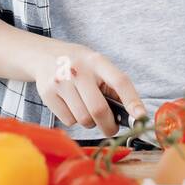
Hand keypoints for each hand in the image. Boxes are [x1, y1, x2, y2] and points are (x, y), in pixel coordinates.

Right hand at [29, 44, 144, 136]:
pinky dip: (74, 119)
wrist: (44, 56)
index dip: (132, 100)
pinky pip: (69, 121)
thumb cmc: (80, 66)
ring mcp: (60, 81)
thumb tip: (132, 116)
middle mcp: (78, 70)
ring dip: (90, 122)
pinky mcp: (47, 94)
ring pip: (84, 119)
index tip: (140, 117)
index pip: (119, 81)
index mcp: (97, 61)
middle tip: (111, 128)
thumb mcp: (98, 66)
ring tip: (86, 108)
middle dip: (109, 126)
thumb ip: (113, 87)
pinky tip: (71, 105)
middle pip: (99, 110)